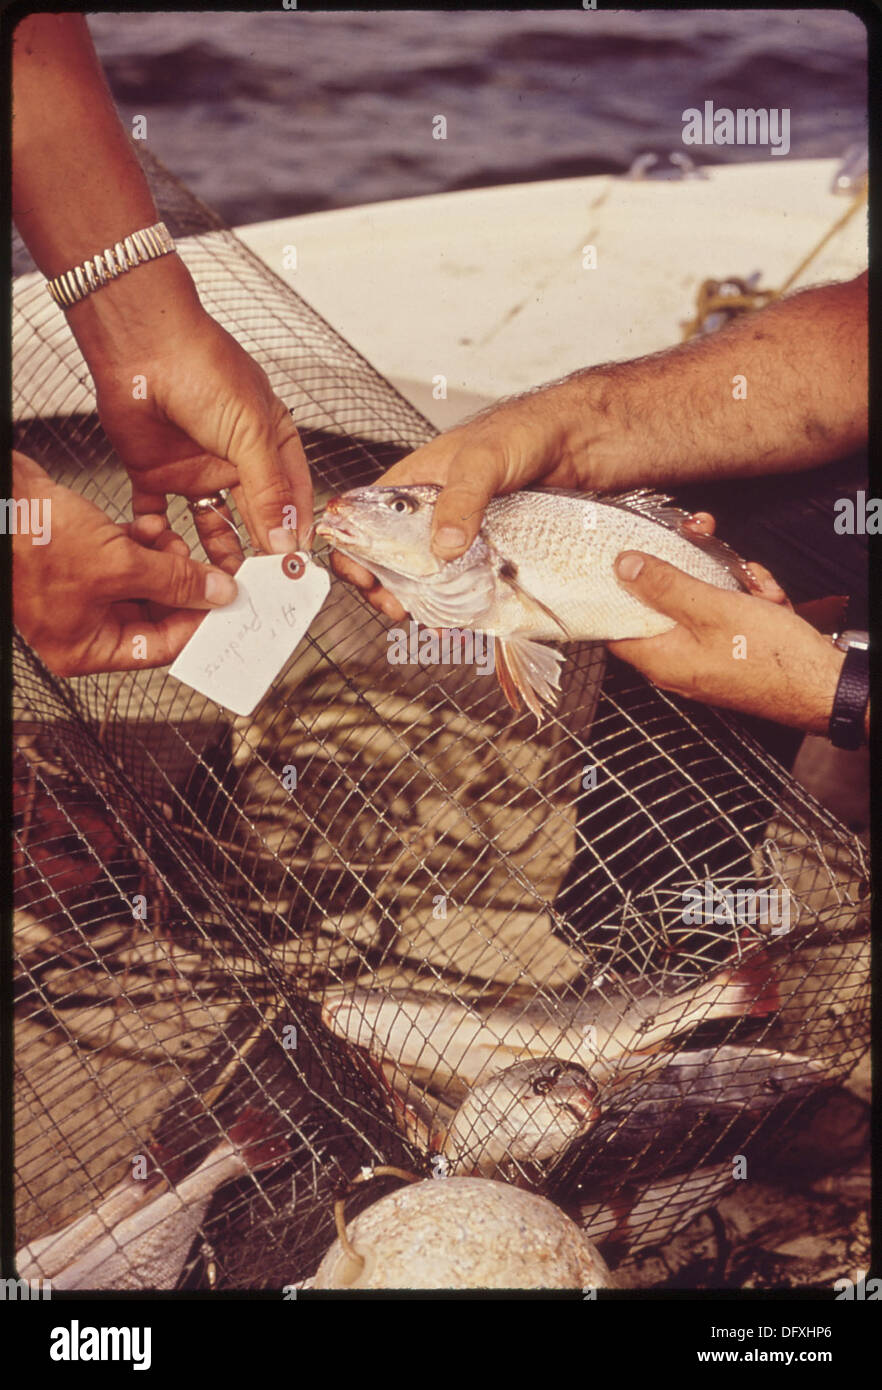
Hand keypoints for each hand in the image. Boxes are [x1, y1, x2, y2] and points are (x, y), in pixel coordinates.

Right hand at [13, 452, 237, 675]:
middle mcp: (81, 624)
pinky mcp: (79, 557)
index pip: (158, 647)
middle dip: (181, 586)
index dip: (196, 624)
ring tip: (173, 540)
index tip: (226, 605)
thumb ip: (176, 581)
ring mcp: (79, 590)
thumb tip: (217, 594)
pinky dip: (141, 542)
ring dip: (164, 559)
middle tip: (210, 569)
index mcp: (85, 648)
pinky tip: (150, 526)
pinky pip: (125, 557)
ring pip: (143, 581)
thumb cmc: (32, 539)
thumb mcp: (119, 565)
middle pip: (153, 613)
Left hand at [74, 278, 312, 571]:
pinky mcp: (155, 473)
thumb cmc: (205, 370)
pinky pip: (159, 515)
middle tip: (256, 584)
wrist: (141, 345)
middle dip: (255, 551)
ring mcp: (195, 469)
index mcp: (269, 445)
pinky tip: (164, 548)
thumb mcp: (251, 435)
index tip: (292, 569)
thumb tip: (286, 539)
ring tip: (215, 578)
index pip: (291, 500)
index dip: (293, 534)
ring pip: (209, 524)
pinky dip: (159, 534)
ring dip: (212, 551)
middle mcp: (235, 460)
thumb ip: (268, 491)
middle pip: (252, 518)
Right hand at [330, 388, 588, 618]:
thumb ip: (460, 500)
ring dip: (426, 603)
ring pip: (431, 576)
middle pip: (394, 557)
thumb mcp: (484, 460)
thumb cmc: (528, 430)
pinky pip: (469, 582)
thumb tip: (443, 548)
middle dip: (390, 589)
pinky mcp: (494, 550)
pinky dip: (463, 603)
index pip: (367, 519)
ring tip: (435, 622)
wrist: (585, 437)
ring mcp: (465, 532)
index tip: (365, 579)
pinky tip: (467, 619)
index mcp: (417, 482)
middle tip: (400, 610)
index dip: (356, 551)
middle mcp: (435, 510)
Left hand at [608, 548, 843, 732]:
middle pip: (665, 603)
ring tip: (756, 584)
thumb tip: (624, 567)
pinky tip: (770, 599)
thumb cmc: (772, 659)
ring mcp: (707, 658)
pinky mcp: (734, 653)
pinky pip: (730, 616)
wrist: (826, 687)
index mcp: (661, 659)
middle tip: (702, 536)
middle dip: (690, 568)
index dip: (616, 588)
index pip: (615, 624)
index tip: (622, 557)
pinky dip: (750, 600)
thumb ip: (664, 586)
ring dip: (731, 582)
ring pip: (704, 603)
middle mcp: (679, 662)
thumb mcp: (712, 609)